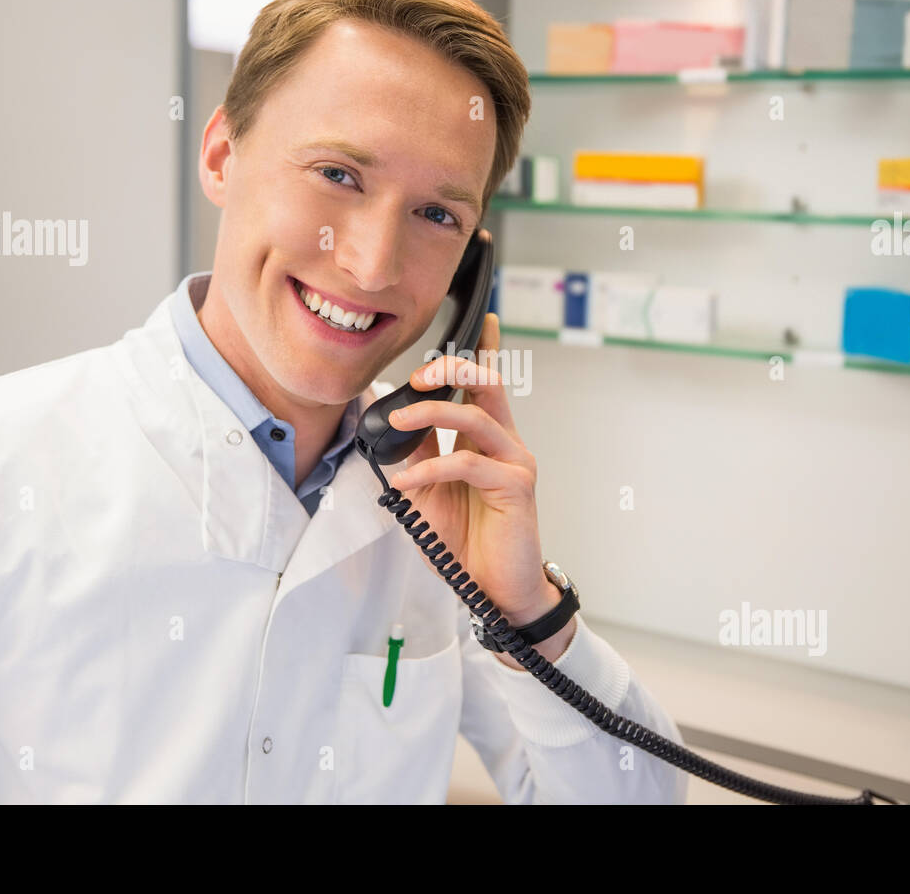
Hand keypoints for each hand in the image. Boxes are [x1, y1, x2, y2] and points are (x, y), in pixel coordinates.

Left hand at [386, 313, 573, 666]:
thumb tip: (393, 425)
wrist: (494, 592)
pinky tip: (408, 482)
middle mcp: (505, 442)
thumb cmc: (469, 543)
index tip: (482, 317)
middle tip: (418, 375)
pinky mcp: (516, 488)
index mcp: (487, 439)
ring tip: (399, 419)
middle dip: (451, 369)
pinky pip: (468, 464)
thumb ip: (419, 455)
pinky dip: (432, 468)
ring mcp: (514, 463)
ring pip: (475, 416)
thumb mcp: (430, 493)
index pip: (487, 384)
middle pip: (486, 384)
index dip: (486, 348)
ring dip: (431, 412)